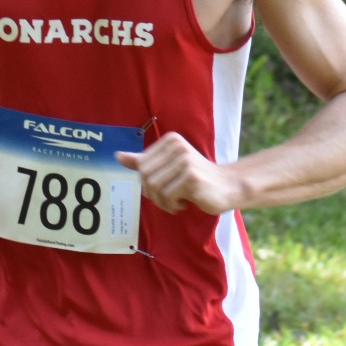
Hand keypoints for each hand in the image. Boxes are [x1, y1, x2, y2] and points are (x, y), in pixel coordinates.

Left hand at [117, 132, 241, 215]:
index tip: (164, 186)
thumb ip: (143, 160)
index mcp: (171, 140)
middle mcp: (177, 147)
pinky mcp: (192, 178)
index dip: (147, 182)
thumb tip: (117, 156)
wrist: (228, 186)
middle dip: (153, 193)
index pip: (142, 166)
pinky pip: (167, 196)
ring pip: (154, 188)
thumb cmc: (197, 177)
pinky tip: (185, 203)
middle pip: (145, 176)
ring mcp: (185, 161)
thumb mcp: (168, 166)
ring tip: (176, 202)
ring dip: (162, 201)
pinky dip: (172, 205)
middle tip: (168, 198)